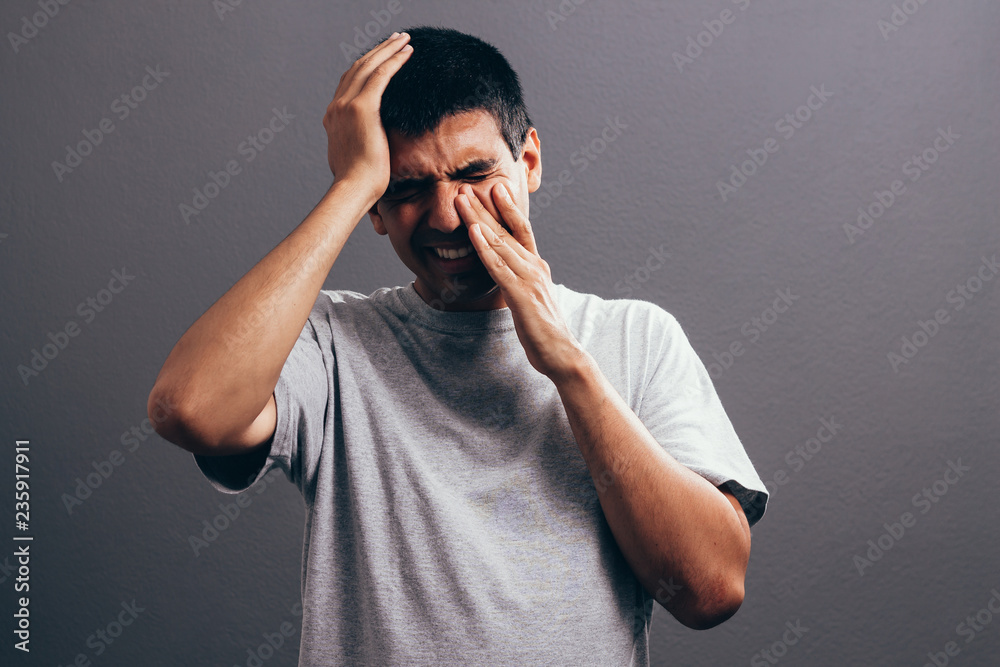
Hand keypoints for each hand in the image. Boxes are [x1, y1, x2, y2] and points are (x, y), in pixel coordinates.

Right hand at [323, 32, 412, 202]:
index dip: (365, 66)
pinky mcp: (362, 107)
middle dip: (378, 51)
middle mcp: (336, 107)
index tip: (381, 58)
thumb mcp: (353, 159)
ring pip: (369, 66)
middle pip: (357, 68)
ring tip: (404, 40)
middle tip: (395, 40)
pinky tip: (408, 52)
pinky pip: (381, 74)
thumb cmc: (359, 184)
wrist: (353, 189)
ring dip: (388, 49)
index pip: (348, 82)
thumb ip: (357, 146)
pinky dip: (395, 60)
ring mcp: (346, 105)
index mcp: (333, 117)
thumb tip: (366, 150)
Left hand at [455, 182, 586, 380]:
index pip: (521, 229)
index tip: (494, 186)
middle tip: (467, 185)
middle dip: (485, 207)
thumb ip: (520, 282)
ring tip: (463, 199)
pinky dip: (485, 248)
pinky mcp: (521, 295)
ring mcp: (529, 279)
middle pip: (507, 230)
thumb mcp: (530, 299)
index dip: (507, 208)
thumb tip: (508, 274)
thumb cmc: (544, 330)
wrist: (561, 354)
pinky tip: (473, 233)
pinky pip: (499, 267)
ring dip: (479, 219)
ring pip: (500, 243)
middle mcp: (535, 267)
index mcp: (537, 266)